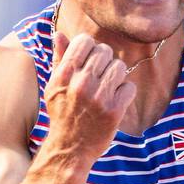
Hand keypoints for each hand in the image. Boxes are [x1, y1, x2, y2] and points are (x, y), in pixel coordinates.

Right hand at [42, 29, 136, 160]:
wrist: (70, 149)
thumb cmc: (62, 114)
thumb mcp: (54, 86)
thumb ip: (59, 59)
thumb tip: (59, 33)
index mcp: (64, 74)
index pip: (85, 41)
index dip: (90, 47)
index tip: (90, 60)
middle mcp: (81, 83)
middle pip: (105, 52)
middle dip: (105, 61)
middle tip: (101, 77)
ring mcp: (99, 97)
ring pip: (119, 67)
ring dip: (116, 77)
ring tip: (108, 90)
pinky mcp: (114, 111)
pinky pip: (130, 87)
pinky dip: (125, 93)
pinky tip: (116, 101)